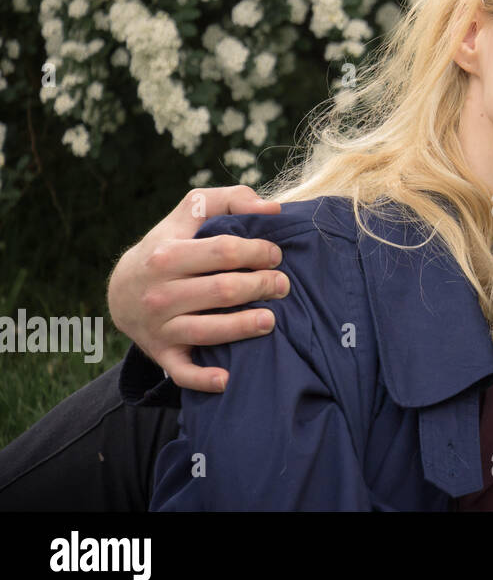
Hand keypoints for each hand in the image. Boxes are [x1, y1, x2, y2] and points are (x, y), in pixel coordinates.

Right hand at [107, 186, 285, 392]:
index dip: (256, 251)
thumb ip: (228, 200)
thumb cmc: (170, 245)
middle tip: (283, 284)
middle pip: (221, 290)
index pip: (222, 251)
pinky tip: (227, 379)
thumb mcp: (189, 214)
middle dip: (260, 286)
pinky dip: (203, 378)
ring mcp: (159, 326)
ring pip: (207, 330)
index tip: (276, 254)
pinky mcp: (162, 353)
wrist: (122, 290)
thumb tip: (271, 208)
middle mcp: (160, 292)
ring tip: (271, 320)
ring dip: (244, 327)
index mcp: (167, 254)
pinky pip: (182, 371)